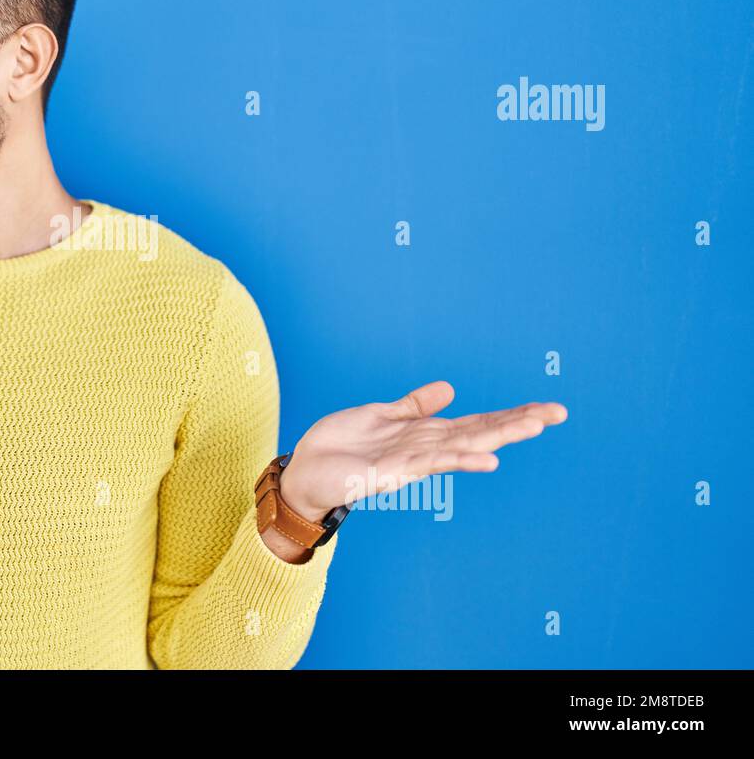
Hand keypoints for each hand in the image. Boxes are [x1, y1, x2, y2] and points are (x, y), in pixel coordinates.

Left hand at [279, 381, 566, 521]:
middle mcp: (424, 448)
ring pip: (462, 445)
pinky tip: (486, 458)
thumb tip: (450, 388)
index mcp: (423, 433)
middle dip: (517, 422)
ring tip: (532, 427)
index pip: (475, 421)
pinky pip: (430, 464)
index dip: (510, 413)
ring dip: (497, 436)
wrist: (304, 473)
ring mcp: (411, 462)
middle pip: (478, 431)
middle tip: (559, 413)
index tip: (547, 407)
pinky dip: (459, 459)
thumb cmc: (339, 446)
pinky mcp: (392, 473)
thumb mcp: (378, 415)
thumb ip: (414, 405)